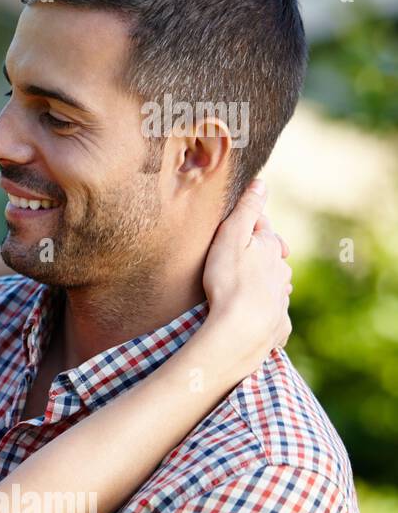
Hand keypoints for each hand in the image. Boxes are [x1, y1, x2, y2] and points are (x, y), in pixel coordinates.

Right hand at [199, 179, 292, 375]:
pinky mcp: (278, 324)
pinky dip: (266, 308)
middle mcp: (281, 271)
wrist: (242, 329)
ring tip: (246, 284)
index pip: (261, 227)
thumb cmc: (230, 281)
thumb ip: (246, 211)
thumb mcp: (231, 238)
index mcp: (269, 248)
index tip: (232, 223)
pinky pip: (273, 311)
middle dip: (258, 253)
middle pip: (271, 256)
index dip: (248, 223)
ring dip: (264, 280)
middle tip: (237, 255)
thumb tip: (261, 183)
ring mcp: (280, 298)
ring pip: (275, 282)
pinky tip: (259, 313)